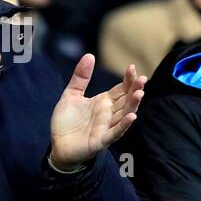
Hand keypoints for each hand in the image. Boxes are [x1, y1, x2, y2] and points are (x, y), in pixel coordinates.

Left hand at [48, 56, 144, 170]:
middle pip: (126, 100)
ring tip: (140, 93)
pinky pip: (114, 133)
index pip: (121, 89)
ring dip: (132, 105)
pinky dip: (123, 125)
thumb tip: (89, 55)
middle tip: (143, 78)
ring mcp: (106, 127)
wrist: (58, 145)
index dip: (128, 80)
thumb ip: (81, 77)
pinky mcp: (101, 141)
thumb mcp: (71, 95)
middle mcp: (108, 114)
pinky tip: (131, 116)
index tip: (133, 68)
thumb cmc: (66, 122)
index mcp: (103, 102)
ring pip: (124, 115)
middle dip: (135, 90)